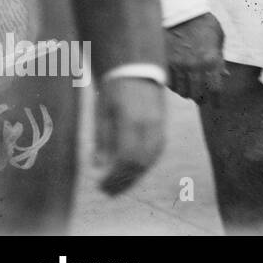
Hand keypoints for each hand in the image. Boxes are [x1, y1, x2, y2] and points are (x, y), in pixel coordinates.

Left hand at [94, 77, 164, 195]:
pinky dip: (146, 164)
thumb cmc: (114, 90)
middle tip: (109, 191)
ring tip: (121, 185)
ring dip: (136, 175)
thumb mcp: (101, 112)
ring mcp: (159, 125)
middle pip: (141, 162)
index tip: (101, 185)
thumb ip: (102, 139)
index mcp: (131, 121)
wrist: (137, 70)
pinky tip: (134, 170)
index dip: (114, 176)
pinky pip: (158, 150)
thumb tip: (99, 166)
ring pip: (152, 158)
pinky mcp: (163, 124)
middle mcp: (149, 125)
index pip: (126, 157)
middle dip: (125, 180)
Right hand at [165, 12, 226, 102]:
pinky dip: (174, 86)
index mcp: (211, 60)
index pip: (215, 90)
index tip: (217, 105)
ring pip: (181, 91)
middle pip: (197, 95)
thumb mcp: (218, 39)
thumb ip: (220, 59)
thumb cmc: (203, 24)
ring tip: (190, 91)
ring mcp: (177, 66)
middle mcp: (194, 66)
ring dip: (187, 93)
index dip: (216, 100)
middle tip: (202, 99)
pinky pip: (169, 83)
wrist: (180, 11)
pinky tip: (178, 82)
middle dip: (201, 98)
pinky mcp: (163, 63)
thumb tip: (224, 75)